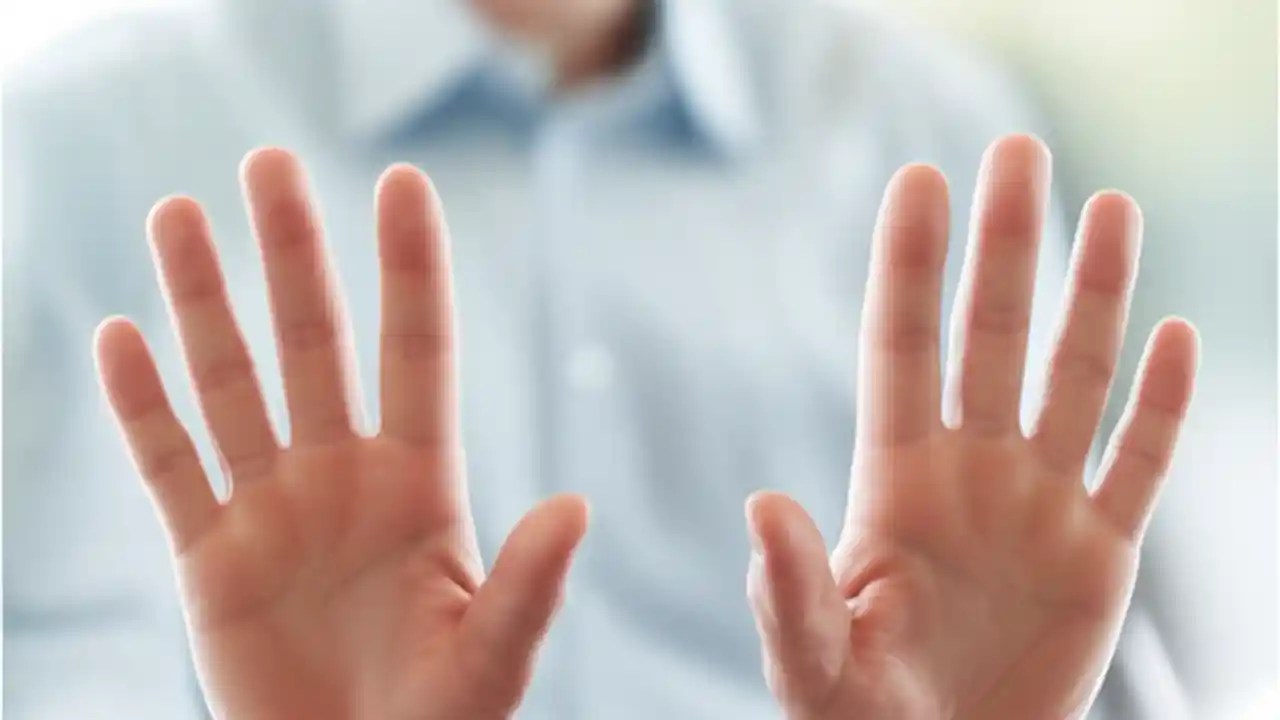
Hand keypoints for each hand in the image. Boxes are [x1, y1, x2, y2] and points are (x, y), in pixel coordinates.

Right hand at [94, 150, 587, 718]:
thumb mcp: (491, 660)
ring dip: (203, 302)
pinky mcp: (207, 559)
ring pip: (231, 384)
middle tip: (270, 163)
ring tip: (178, 214)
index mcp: (422, 487)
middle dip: (292, 255)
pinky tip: (120, 336)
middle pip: (314, 343)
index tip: (402, 181)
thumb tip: (576, 507)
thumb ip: (527, 586)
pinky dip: (141, 405)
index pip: (416, 352)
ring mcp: (271, 510)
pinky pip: (168, 465)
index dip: (409, 269)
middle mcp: (343, 477)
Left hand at [746, 135, 1197, 718]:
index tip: (919, 182)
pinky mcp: (1098, 555)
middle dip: (1005, 245)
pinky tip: (1177, 336)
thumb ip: (790, 589)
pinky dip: (1161, 406)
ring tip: (1109, 208)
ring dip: (1094, 296)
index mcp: (895, 483)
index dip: (911, 268)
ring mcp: (1038, 506)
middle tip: (1018, 150)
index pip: (903, 349)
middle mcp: (970, 472)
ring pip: (1073, 379)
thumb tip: (761, 506)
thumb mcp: (812, 662)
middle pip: (992, 337)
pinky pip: (1138, 464)